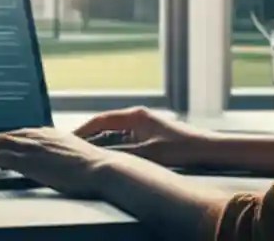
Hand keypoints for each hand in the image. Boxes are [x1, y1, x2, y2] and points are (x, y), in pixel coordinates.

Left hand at [0, 127, 113, 198]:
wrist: (99, 168)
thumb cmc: (91, 166)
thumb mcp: (70, 155)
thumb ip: (56, 155)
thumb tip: (51, 164)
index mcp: (45, 133)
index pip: (14, 134)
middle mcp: (35, 135)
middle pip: (0, 136)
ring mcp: (30, 145)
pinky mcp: (26, 159)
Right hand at [73, 106, 212, 167]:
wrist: (204, 148)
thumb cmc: (179, 148)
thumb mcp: (147, 153)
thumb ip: (121, 153)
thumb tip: (99, 155)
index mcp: (135, 116)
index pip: (101, 120)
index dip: (83, 130)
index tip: (69, 139)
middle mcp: (137, 116)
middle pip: (106, 125)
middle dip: (89, 136)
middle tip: (73, 148)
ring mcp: (143, 124)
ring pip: (114, 133)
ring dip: (101, 142)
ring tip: (86, 154)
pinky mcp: (148, 133)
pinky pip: (124, 138)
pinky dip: (114, 146)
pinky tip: (108, 156)